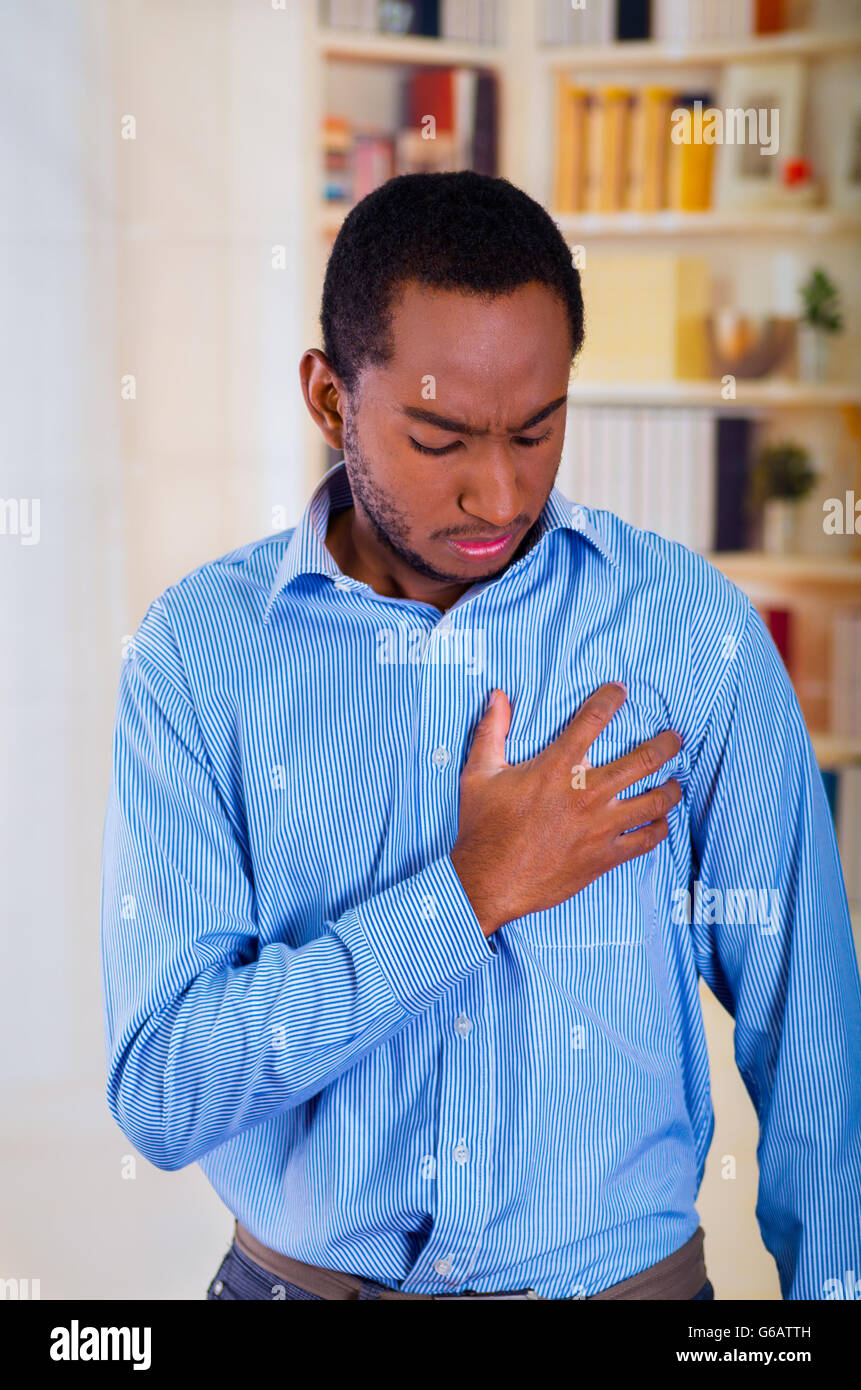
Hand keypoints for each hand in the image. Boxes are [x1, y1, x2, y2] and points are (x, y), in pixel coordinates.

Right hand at [449, 683, 681, 936]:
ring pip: (654, 801)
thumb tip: (498, 697)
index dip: (610, 698)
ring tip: (674, 781)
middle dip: (666, 744)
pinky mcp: (604, 857)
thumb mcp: (479, 773)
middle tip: (674, 737)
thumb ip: (491, 731)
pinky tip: (661, 821)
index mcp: (556, 768)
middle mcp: (586, 794)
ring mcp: (600, 827)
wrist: (488, 882)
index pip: (593, 719)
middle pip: (643, 760)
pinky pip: (646, 840)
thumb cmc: (483, 827)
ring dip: (671, 787)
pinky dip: (659, 828)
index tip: (620, 691)